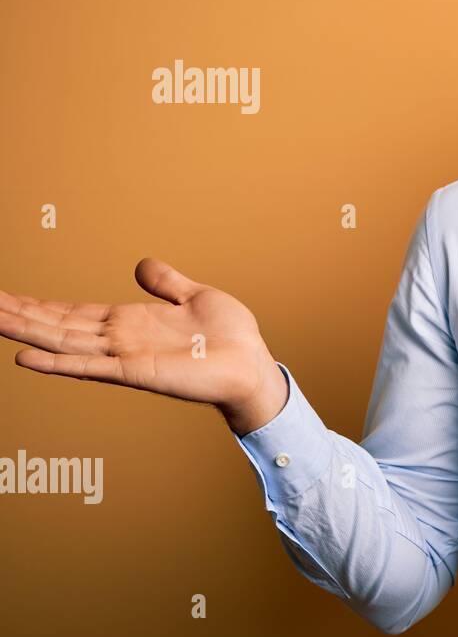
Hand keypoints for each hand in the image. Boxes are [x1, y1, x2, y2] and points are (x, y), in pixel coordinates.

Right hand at [0, 257, 287, 435]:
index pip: (71, 312)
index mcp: (129, 321)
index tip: (4, 296)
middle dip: (18, 314)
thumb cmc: (230, 336)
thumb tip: (143, 265)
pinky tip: (24, 358)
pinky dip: (56, 363)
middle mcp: (118, 339)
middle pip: (56, 324)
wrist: (253, 364)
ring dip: (24, 332)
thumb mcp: (195, 296)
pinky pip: (89, 366)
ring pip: (62, 342)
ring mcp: (123, 356)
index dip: (37, 304)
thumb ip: (166, 282)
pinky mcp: (135, 372)